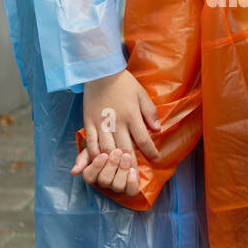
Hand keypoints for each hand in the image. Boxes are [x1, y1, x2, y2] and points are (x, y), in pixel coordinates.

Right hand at [70, 69, 159, 194]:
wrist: (100, 72)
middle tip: (136, 176)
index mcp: (131, 116)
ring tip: (118, 172)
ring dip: (113, 162)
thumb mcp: (142, 94)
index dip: (151, 152)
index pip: (143, 139)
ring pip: (107, 149)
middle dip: (132, 164)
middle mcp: (116, 123)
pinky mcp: (88, 122)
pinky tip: (99, 161)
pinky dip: (95, 154)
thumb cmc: (124, 83)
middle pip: (125, 149)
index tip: (156, 158)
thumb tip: (158, 129)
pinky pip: (91, 142)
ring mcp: (101, 123)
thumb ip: (150, 112)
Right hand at [76, 142, 140, 197]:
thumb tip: (73, 172)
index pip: (88, 177)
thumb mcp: (94, 146)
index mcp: (94, 173)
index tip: (103, 155)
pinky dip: (132, 181)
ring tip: (126, 157)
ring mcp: (118, 185)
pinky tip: (133, 170)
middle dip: (111, 165)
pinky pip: (131, 191)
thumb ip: (84, 157)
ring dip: (122, 170)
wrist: (126, 140)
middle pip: (104, 181)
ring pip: (117, 186)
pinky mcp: (131, 187)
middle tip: (117, 151)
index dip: (96, 167)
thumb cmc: (108, 144)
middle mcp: (105, 181)